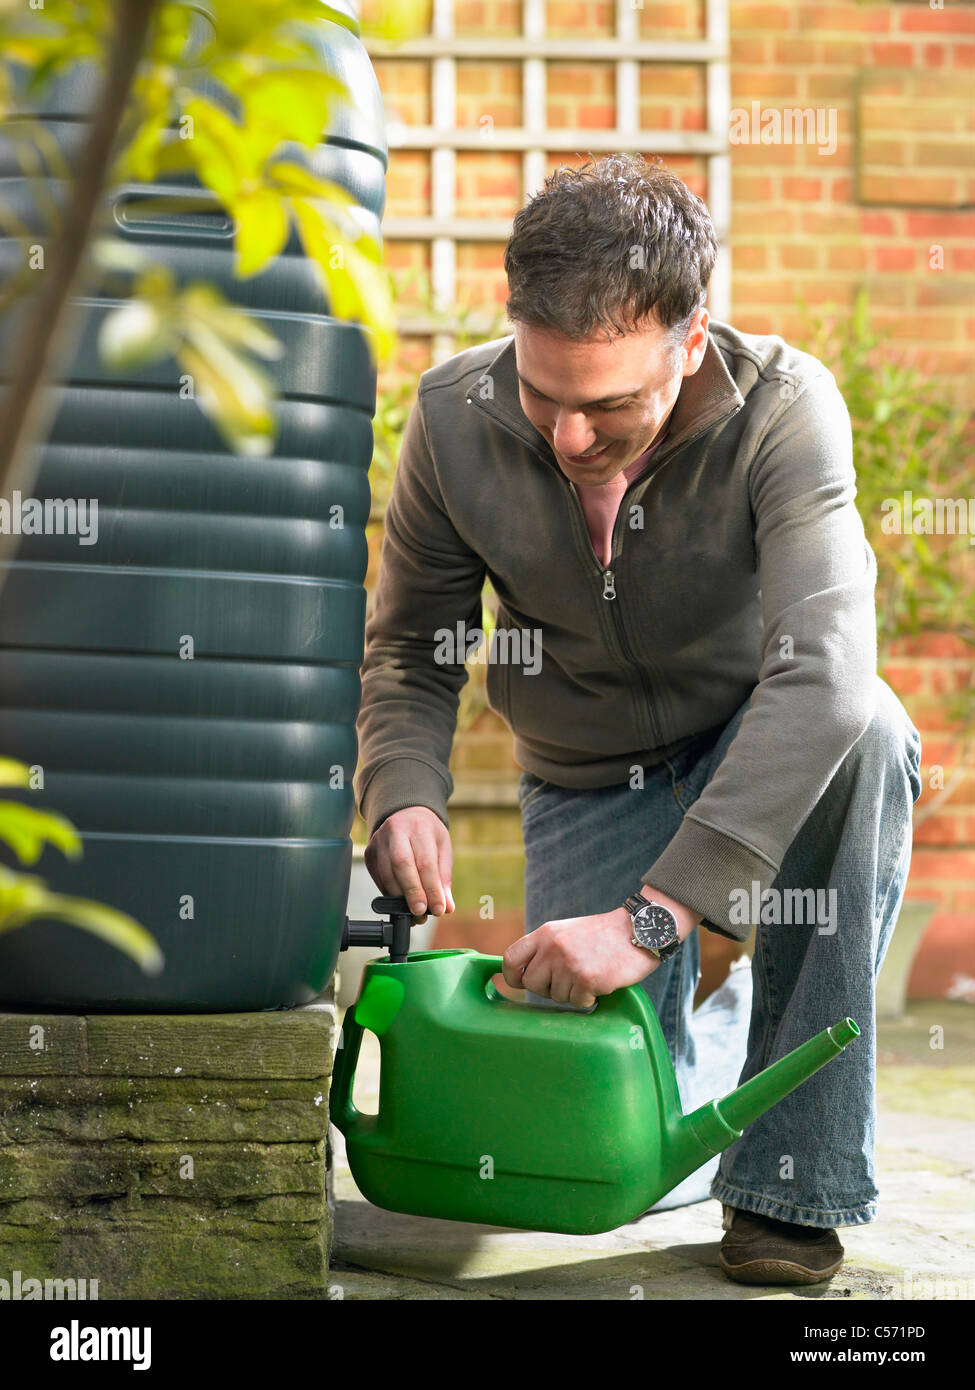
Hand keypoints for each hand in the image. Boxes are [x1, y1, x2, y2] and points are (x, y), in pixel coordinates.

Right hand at [364, 806, 455, 923]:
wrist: (405, 814)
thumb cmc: (427, 833)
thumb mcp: (442, 848)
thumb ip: (444, 878)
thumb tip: (446, 906)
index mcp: (418, 827)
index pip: (425, 862)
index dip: (431, 889)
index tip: (438, 909)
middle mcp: (395, 831)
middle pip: (401, 866)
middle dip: (413, 893)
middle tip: (422, 913)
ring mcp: (378, 842)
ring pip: (387, 875)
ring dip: (400, 899)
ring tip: (414, 913)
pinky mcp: (369, 854)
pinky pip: (379, 879)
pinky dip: (391, 894)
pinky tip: (402, 902)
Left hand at [501, 888, 701, 1008]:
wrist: (638, 930)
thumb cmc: (604, 935)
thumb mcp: (567, 931)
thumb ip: (545, 948)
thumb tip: (525, 975)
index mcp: (546, 934)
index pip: (511, 958)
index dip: (512, 976)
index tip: (521, 983)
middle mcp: (553, 947)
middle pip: (531, 983)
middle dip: (546, 989)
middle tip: (567, 982)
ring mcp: (569, 963)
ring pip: (556, 997)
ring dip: (572, 994)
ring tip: (589, 975)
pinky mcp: (587, 979)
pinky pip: (578, 1003)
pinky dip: (589, 998)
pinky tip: (600, 982)